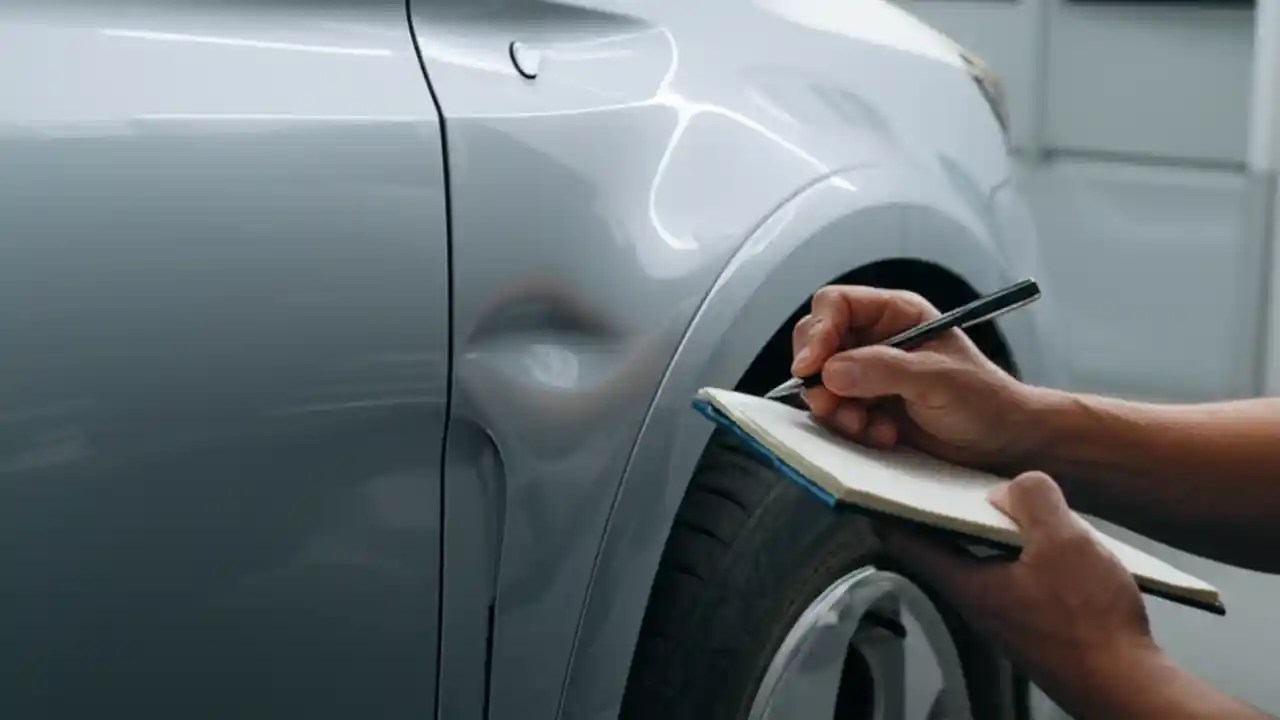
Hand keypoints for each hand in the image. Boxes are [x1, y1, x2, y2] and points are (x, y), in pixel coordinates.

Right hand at [791, 285, 1042, 467]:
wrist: (1001, 444)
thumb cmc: (983, 399)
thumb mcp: (937, 379)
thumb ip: (884, 370)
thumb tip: (829, 371)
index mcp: (894, 314)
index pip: (835, 305)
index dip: (817, 332)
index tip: (810, 367)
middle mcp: (874, 339)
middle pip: (816, 342)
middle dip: (817, 376)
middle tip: (829, 404)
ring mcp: (866, 375)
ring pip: (820, 383)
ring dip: (835, 409)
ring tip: (868, 426)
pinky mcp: (865, 408)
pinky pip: (834, 413)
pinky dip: (849, 428)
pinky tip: (882, 436)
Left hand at [879, 472, 1161, 717]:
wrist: (1126, 683)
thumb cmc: (1091, 622)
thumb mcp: (1063, 540)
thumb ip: (1033, 501)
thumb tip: (1010, 487)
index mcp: (967, 583)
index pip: (905, 540)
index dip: (889, 506)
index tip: (884, 478)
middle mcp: (977, 603)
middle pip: (943, 548)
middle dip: (944, 511)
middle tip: (949, 476)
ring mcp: (1004, 617)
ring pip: (980, 563)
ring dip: (986, 531)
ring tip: (1007, 499)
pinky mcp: (1034, 625)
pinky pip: (1013, 578)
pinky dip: (1017, 553)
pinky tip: (1046, 539)